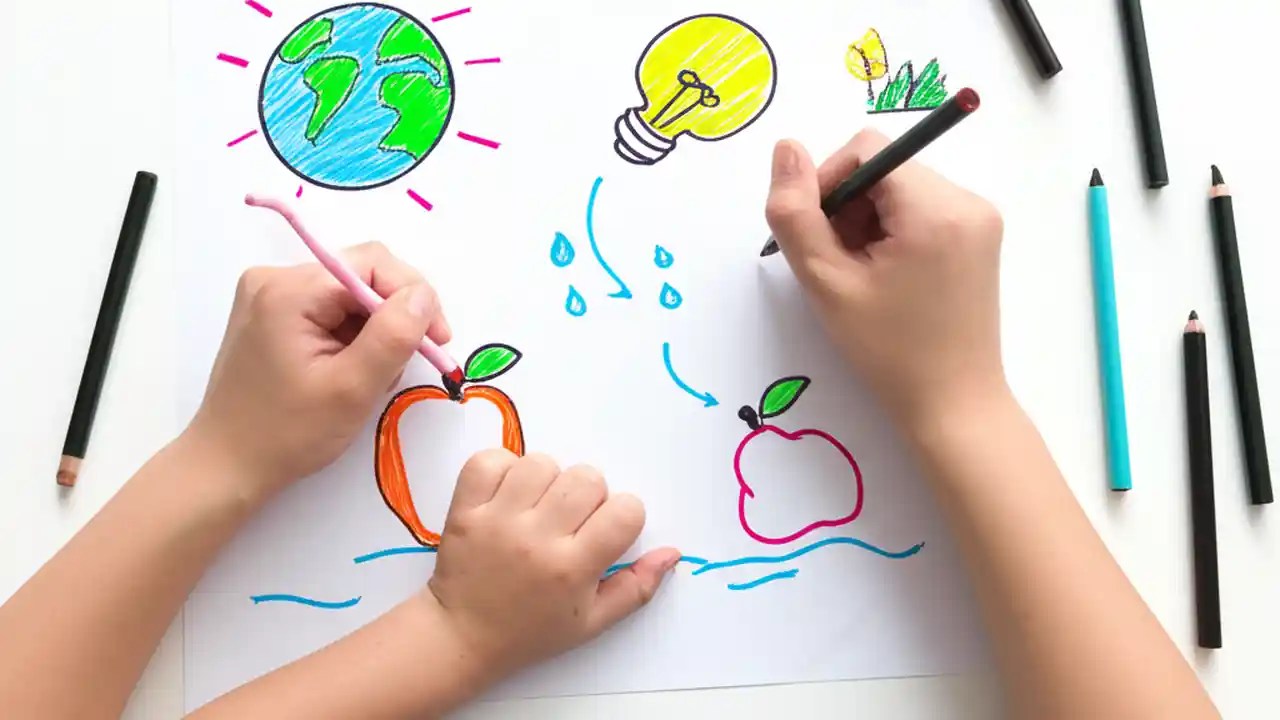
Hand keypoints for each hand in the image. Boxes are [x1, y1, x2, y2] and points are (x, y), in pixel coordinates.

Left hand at [188, 242, 451, 495]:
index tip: (439, 342)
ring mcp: (269, 295)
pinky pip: (330, 308)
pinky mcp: (271, 314)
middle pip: (362, 275)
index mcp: (289, 290)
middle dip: (396, 315)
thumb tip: (424, 297)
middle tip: (414, 360)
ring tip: (373, 376)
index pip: (373, 264)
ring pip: (350, 294)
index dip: (415, 296)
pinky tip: (351, 370)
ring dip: (376, 330)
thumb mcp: (352, 389)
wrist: (227, 465)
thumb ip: (394, 336)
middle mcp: (274, 278)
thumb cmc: (288, 434)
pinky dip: (353, 335)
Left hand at [427, 450, 679, 678]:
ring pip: (542, 462)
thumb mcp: (592, 623)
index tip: (605, 532)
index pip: (625, 511)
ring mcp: (497, 521)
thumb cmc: (532, 631)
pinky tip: (507, 493)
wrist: (462, 637)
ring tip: (537, 506)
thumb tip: (671, 552)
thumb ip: (637, 588)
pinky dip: (502, 468)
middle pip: (587, 477)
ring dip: (547, 479)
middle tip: (571, 520)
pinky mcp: (465, 509)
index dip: (624, 516)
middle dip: (589, 494)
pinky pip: (489, 459)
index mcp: (573, 569)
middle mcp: (537, 540)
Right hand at [765, 130, 1007, 429]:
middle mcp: (968, 200)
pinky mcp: (979, 236)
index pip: (866, 150)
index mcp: (938, 207)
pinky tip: (885, 275)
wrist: (952, 404)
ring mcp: (979, 218)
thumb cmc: (888, 351)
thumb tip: (786, 147)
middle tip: (837, 264)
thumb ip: (796, 213)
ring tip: (861, 274)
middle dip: (848, 207)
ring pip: (900, 188)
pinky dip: (892, 230)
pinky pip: (922, 208)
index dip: (827, 182)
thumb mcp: (827, 281)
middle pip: (884, 168)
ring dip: (867, 220)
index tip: (816, 235)